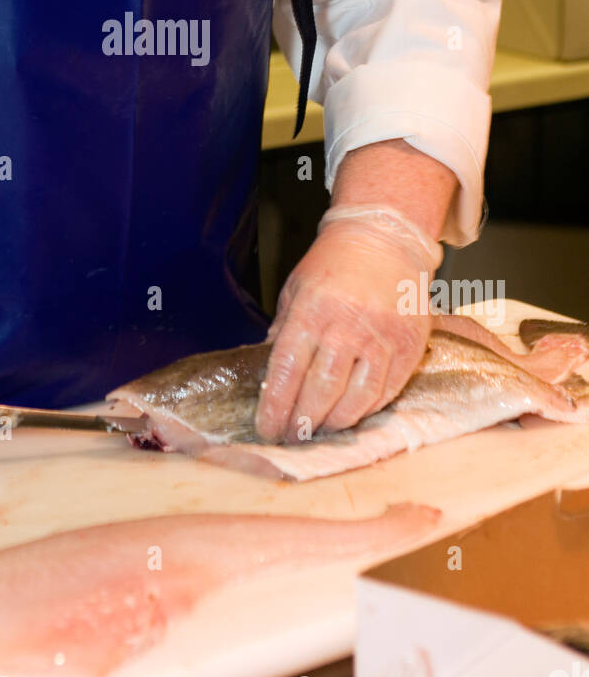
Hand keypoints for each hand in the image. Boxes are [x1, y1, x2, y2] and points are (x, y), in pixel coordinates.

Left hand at [256, 205, 442, 442]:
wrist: (385, 240)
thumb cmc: (334, 264)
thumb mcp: (296, 290)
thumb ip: (283, 332)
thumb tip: (271, 375)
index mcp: (312, 310)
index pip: (288, 370)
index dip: (276, 406)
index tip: (267, 427)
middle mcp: (347, 326)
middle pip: (321, 391)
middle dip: (302, 422)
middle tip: (292, 437)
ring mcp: (381, 339)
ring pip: (356, 399)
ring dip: (334, 422)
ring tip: (319, 429)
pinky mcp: (408, 348)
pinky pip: (386, 392)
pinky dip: (365, 410)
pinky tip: (350, 414)